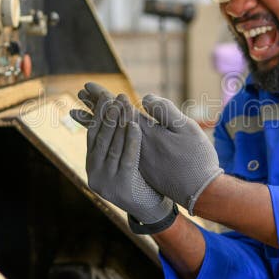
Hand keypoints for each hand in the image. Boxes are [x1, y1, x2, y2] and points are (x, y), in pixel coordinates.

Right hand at [70, 93, 175, 232]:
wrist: (150, 209)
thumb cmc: (138, 180)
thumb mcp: (121, 161)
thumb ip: (113, 142)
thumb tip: (108, 115)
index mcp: (92, 164)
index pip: (91, 132)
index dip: (97, 113)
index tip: (104, 94)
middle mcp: (94, 172)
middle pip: (101, 137)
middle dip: (108, 114)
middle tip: (115, 95)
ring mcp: (106, 181)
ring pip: (113, 145)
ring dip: (119, 122)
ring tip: (124, 104)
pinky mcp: (122, 186)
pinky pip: (127, 158)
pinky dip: (131, 140)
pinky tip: (136, 125)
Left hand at [75, 83, 222, 213]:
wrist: (200, 192)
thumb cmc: (197, 158)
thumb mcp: (187, 130)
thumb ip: (166, 112)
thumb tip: (144, 98)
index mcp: (146, 135)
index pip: (119, 111)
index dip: (104, 97)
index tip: (89, 87)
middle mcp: (135, 147)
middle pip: (109, 122)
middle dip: (96, 105)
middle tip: (81, 91)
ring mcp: (134, 159)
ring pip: (107, 137)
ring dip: (95, 121)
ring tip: (78, 110)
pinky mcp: (138, 168)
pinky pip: (112, 149)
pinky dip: (103, 138)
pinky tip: (99, 132)